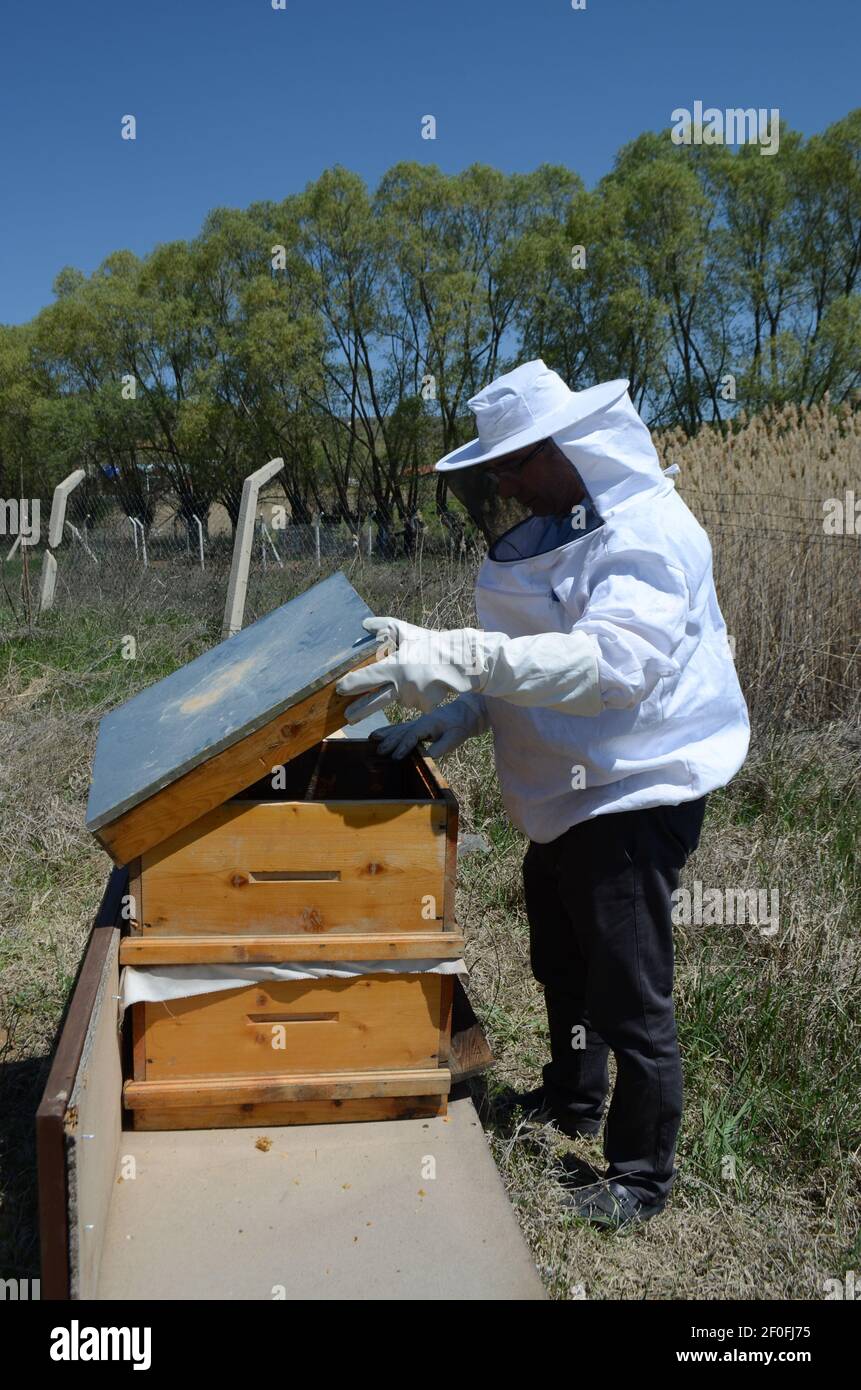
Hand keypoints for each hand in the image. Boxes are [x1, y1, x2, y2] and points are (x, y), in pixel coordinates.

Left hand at [336, 616, 485, 720]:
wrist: (462, 660)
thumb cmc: (431, 644)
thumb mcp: (407, 631)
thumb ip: (384, 627)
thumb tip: (364, 624)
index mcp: (396, 666)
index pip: (368, 677)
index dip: (352, 684)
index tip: (340, 689)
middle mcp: (403, 684)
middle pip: (376, 701)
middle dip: (360, 710)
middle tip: (348, 717)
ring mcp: (415, 697)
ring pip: (400, 699)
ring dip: (401, 692)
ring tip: (417, 675)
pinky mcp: (426, 706)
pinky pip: (415, 703)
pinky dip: (416, 696)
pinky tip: (427, 683)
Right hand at [369, 695, 487, 759]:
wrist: (464, 713)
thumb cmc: (459, 726)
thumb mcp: (453, 739)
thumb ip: (439, 748)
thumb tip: (424, 757)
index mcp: (428, 724)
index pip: (413, 736)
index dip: (404, 746)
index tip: (396, 757)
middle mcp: (419, 722)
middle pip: (401, 732)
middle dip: (390, 741)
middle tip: (379, 752)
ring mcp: (416, 723)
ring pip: (398, 729)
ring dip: (385, 735)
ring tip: (372, 739)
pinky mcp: (416, 725)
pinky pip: (399, 728)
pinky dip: (388, 731)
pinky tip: (379, 735)